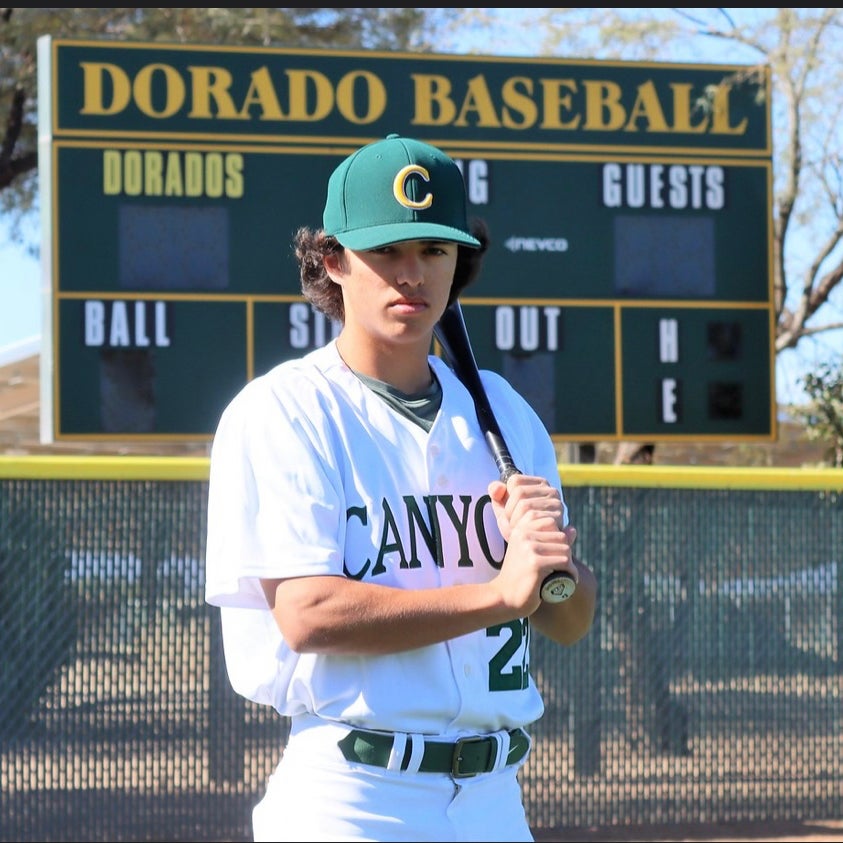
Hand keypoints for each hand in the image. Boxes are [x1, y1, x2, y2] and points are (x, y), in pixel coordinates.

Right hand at [488, 474, 577, 613]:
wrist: (503, 598)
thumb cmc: (519, 577)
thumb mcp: (531, 553)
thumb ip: (550, 540)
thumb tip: (573, 528)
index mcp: (520, 529)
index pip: (551, 522)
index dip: (559, 538)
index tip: (556, 555)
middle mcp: (523, 534)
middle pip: (561, 537)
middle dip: (566, 553)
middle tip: (563, 569)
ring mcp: (529, 548)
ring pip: (565, 549)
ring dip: (569, 565)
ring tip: (565, 574)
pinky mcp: (535, 563)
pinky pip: (564, 562)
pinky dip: (571, 573)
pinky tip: (569, 580)